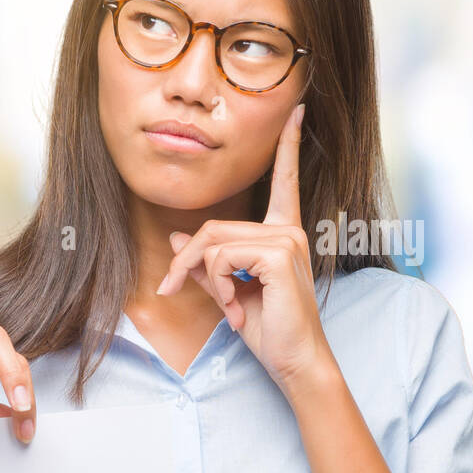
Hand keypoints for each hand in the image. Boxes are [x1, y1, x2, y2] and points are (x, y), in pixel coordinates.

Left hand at [156, 103, 333, 390]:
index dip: (289, 145)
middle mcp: (288, 231)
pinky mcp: (278, 254)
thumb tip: (177, 238)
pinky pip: (221, 256)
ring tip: (225, 307)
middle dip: (186, 260)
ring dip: (201, 277)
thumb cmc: (269, 330)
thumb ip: (207, 263)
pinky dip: (217, 284)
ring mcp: (286, 240)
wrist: (295, 361)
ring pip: (213, 242)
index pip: (285, 181)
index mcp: (284, 234)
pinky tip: (238, 308)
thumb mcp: (230, 292)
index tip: (298, 111)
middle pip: (214, 226)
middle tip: (174, 288)